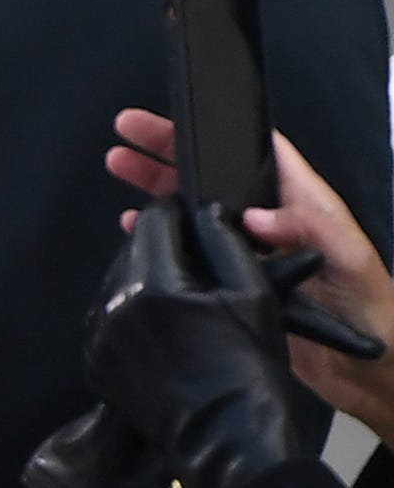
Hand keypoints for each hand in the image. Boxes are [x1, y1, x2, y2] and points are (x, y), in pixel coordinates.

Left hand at [75, 189, 335, 487]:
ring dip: (142, 280)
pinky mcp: (93, 364)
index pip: (152, 223)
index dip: (175, 213)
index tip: (191, 216)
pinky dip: (130, 316)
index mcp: (153, 284)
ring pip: (115, 285)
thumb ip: (224, 243)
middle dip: (160, 249)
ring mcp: (97, 338)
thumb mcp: (253, 295)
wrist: (229, 439)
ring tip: (179, 296)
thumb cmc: (250, 366)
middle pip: (130, 252)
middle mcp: (114, 306)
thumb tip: (204, 211)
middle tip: (192, 260)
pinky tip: (161, 329)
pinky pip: (107, 322)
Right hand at [108, 117, 393, 442]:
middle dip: (171, 148)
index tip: (178, 115)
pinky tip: (133, 227)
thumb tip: (255, 216)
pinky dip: (161, 235)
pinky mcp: (231, 281)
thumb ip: (310, 228)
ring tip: (119, 164)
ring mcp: (248, 252)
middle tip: (128, 131)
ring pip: (196, 207)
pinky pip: (190, 250)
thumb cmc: (373, 308)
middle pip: (216, 174)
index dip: (220, 131)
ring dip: (157, 185)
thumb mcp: (352, 258)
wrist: (367, 372)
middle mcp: (271, 221)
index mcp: (302, 204)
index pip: (259, 152)